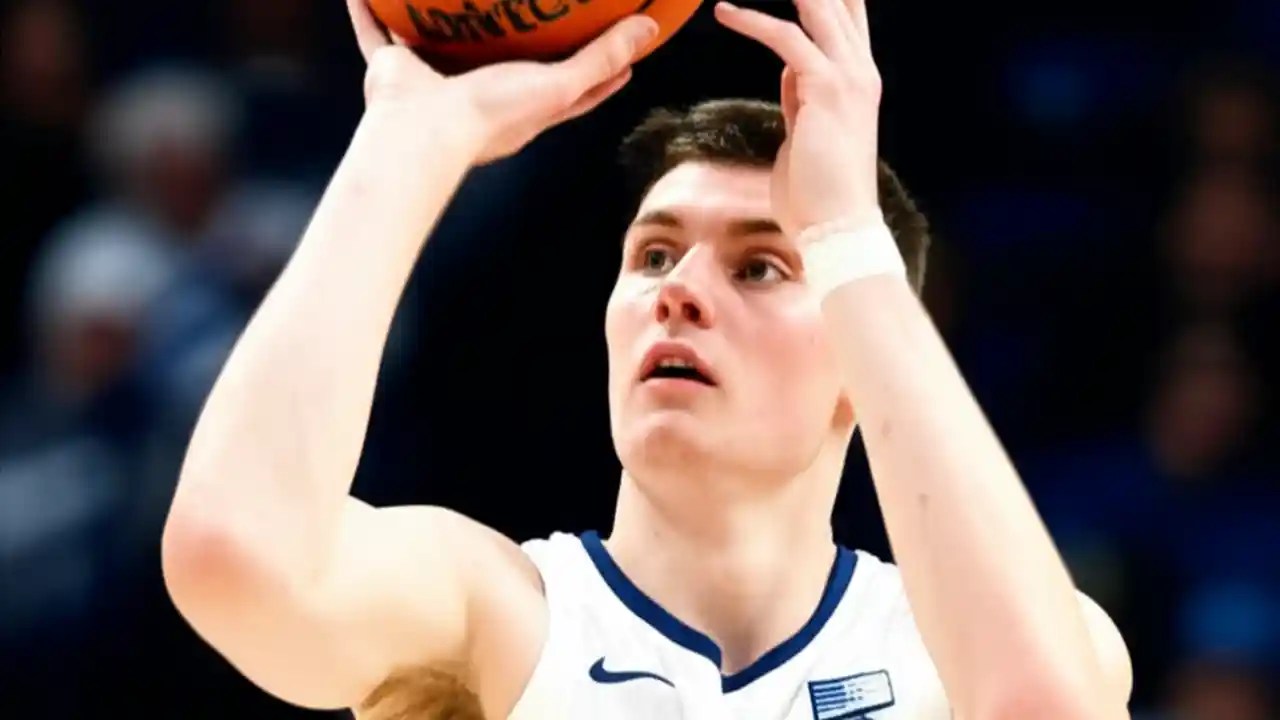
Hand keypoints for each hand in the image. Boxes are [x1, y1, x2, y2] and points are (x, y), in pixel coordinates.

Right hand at [346, 0, 657, 163]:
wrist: (421, 132)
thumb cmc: (491, 116)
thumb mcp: (558, 86)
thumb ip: (600, 59)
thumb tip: (648, 30)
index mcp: (522, 106)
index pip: (571, 87)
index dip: (599, 68)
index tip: (624, 42)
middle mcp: (478, 95)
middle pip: (503, 62)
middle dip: (516, 38)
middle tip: (535, 7)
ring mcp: (433, 83)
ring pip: (437, 44)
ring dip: (439, 20)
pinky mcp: (393, 72)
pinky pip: (377, 32)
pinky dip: (368, 11)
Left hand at [713, 0, 881, 238]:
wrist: (837, 228)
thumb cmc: (817, 194)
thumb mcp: (806, 134)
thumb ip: (801, 98)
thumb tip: (790, 72)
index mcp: (858, 82)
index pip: (846, 19)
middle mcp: (860, 72)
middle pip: (841, 2)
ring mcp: (848, 78)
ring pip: (819, 8)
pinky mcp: (825, 90)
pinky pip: (787, 38)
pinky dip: (753, 21)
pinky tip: (726, 12)